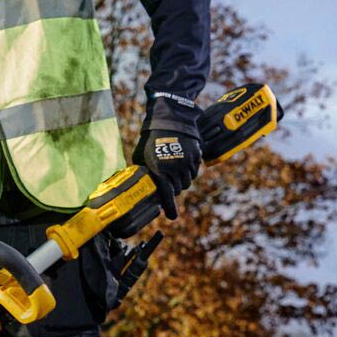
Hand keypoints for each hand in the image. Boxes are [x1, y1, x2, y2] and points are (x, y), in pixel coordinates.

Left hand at [133, 95, 201, 215]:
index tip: (171, 217)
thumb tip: (141, 187)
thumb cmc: (151, 139)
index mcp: (160, 170)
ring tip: (173, 170)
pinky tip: (181, 163)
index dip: (170, 207)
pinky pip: (194, 172)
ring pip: (187, 182)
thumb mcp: (141, 157)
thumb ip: (143, 173)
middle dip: (173, 189)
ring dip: (181, 180)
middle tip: (167, 183)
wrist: (169, 119)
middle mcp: (175, 168)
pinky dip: (188, 172)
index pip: (166, 194)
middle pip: (178, 189)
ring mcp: (187, 162)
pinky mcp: (196, 156)